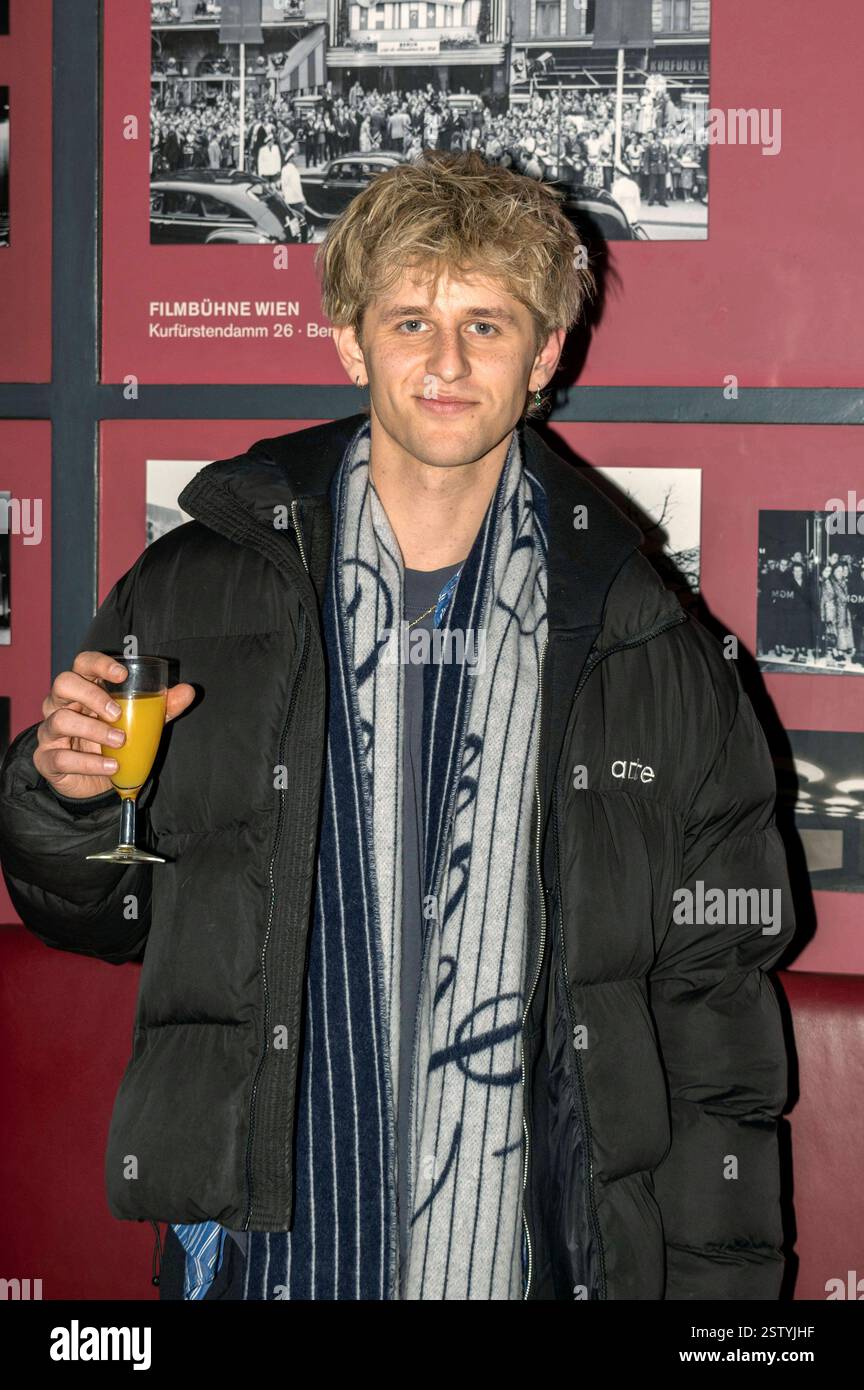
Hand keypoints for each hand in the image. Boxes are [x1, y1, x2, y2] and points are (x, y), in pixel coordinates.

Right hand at [34, 651, 195, 798]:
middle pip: (63, 683)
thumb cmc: (113, 742)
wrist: (97, 782)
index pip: (82, 663)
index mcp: (84, 689)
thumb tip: (189, 691)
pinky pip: (60, 757)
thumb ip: (161, 706)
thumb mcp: (141, 722)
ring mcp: (51, 731)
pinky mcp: (47, 759)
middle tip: (117, 713)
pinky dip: (89, 763)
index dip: (99, 664)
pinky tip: (111, 767)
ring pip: (60, 719)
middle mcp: (61, 704)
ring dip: (93, 730)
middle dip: (91, 695)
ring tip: (120, 742)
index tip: (122, 674)